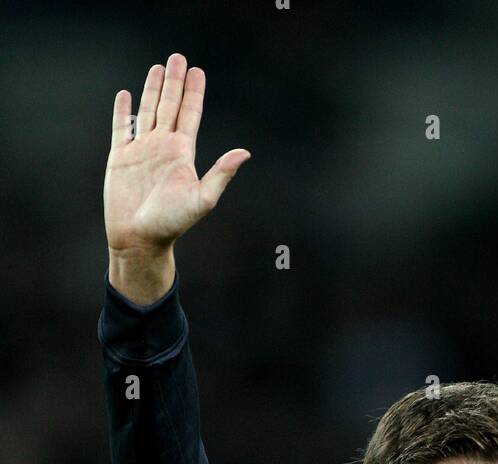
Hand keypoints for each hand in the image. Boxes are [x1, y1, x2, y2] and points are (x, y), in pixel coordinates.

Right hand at [104, 54, 249, 295]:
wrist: (139, 238)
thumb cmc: (171, 224)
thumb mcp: (201, 200)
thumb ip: (221, 174)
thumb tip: (245, 152)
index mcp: (182, 153)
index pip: (189, 114)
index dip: (194, 93)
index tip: (198, 71)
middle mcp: (162, 147)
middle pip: (170, 106)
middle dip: (175, 82)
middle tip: (179, 57)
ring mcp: (141, 151)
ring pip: (147, 111)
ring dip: (152, 90)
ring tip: (158, 67)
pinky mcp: (120, 158)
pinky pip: (121, 128)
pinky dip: (123, 111)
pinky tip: (125, 95)